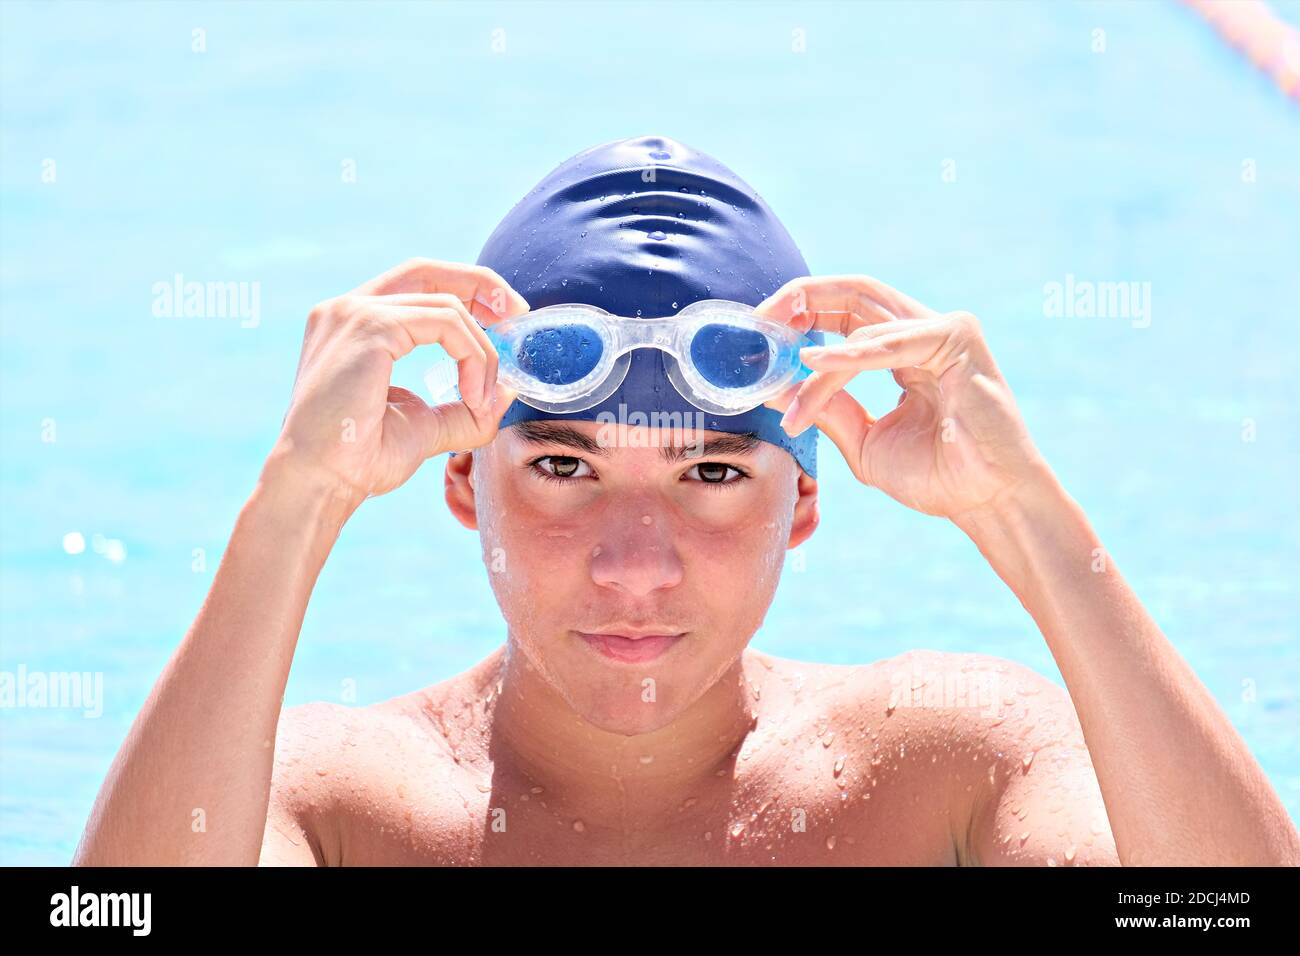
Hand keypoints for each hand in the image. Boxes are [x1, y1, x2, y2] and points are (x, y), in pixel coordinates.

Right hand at [270, 258, 528, 509]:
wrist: (319, 483)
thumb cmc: (357, 461)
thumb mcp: (424, 428)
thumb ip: (464, 409)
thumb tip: (506, 392)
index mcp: (351, 325)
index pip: (415, 285)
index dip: (464, 291)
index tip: (503, 320)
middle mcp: (346, 309)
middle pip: (427, 271)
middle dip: (481, 285)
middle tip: (518, 313)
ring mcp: (355, 313)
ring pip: (448, 306)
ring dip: (481, 352)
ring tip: (482, 399)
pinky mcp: (370, 327)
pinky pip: (447, 324)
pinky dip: (472, 358)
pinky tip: (473, 397)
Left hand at [756, 275, 1053, 519]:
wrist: (986, 502)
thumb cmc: (937, 477)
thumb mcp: (863, 440)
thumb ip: (825, 408)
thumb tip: (771, 386)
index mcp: (905, 348)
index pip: (846, 311)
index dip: (801, 311)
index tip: (756, 330)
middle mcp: (925, 330)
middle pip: (853, 293)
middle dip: (799, 300)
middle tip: (756, 321)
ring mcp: (945, 329)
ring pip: (861, 326)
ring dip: (815, 360)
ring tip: (780, 386)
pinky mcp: (957, 338)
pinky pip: (888, 344)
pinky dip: (846, 356)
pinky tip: (812, 362)